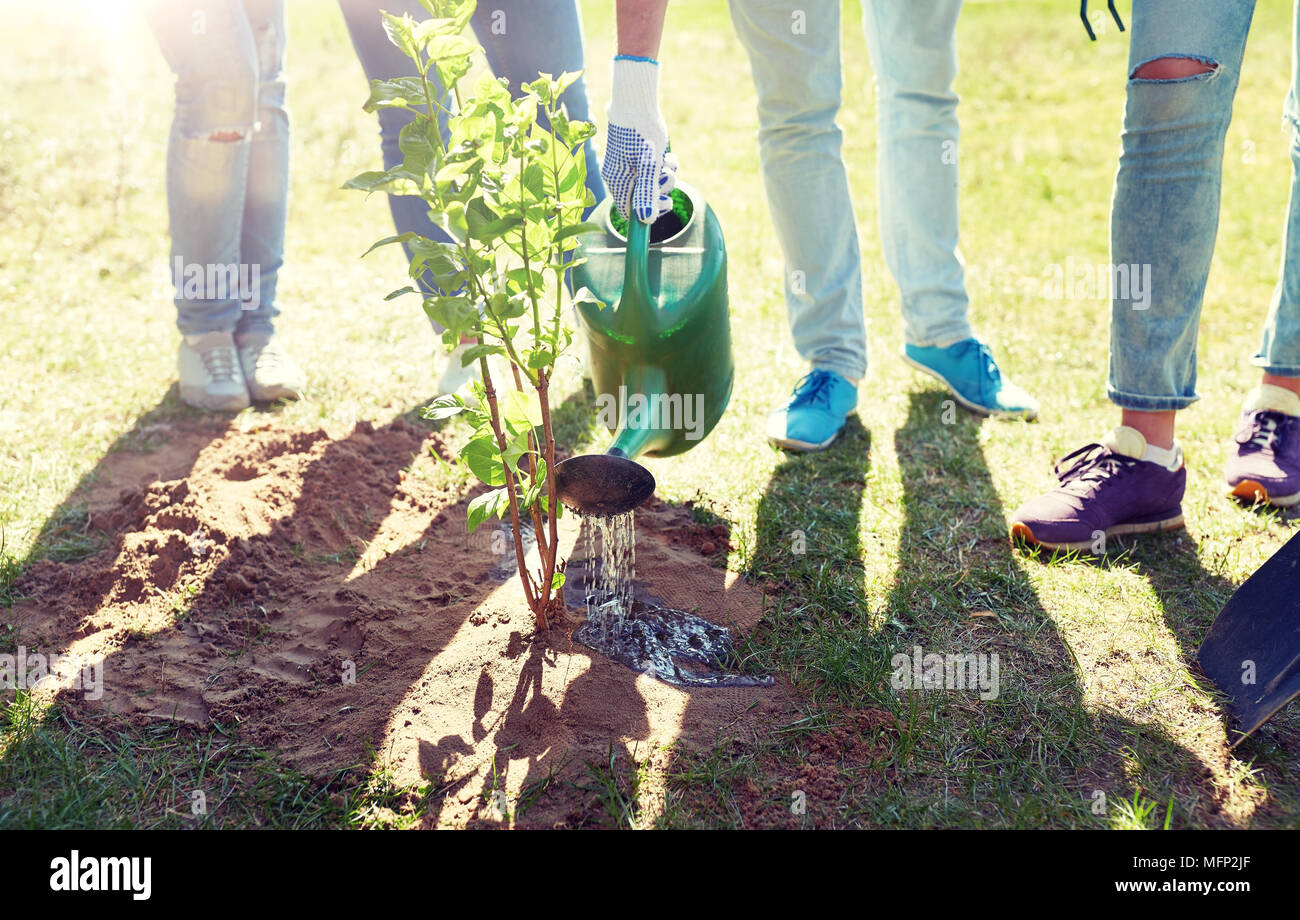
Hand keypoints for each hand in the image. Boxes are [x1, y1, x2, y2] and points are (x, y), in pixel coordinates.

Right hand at [601, 56, 677, 222]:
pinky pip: (651, 170)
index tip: (664, 201)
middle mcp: (619, 176)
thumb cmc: (642, 132)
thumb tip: (646, 220)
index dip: (648, 211)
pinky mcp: (635, 156)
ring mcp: (627, 166)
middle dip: (661, 190)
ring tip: (668, 161)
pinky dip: (662, 165)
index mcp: (617, 182)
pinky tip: (668, 155)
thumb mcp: (649, 166)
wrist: (636, 101)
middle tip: (668, 175)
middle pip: (643, 198)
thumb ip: (647, 193)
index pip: (629, 211)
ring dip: (665, 175)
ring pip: (650, 182)